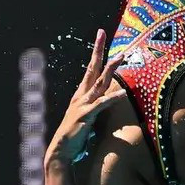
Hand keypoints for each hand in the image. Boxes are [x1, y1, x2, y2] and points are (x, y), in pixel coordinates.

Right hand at [45, 29, 126, 166]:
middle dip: (98, 50)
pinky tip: (124, 93)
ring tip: (121, 56)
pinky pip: (102, 103)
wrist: (60, 151)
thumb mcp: (86, 119)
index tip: (100, 37)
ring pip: (99, 82)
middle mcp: (81, 95)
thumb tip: (104, 105)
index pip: (90, 69)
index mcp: (81, 94)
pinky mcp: (86, 115)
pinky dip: (114, 98)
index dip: (96, 53)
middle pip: (92, 68)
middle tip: (102, 33)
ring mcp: (83, 104)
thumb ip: (95, 109)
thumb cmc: (74, 136)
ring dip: (111, 68)